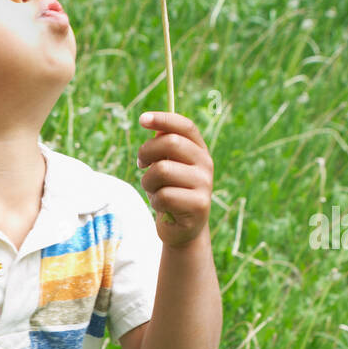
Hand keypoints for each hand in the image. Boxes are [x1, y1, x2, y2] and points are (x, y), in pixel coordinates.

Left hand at [137, 111, 213, 246]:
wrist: (183, 229)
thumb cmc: (170, 193)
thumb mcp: (165, 166)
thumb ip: (163, 146)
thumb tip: (156, 128)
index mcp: (199, 150)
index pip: (185, 127)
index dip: (164, 119)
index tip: (142, 119)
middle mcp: (206, 164)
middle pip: (170, 143)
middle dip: (147, 152)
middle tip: (141, 164)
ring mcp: (204, 185)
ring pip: (162, 170)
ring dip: (148, 182)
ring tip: (153, 190)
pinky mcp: (199, 205)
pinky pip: (164, 196)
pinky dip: (155, 201)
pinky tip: (162, 206)